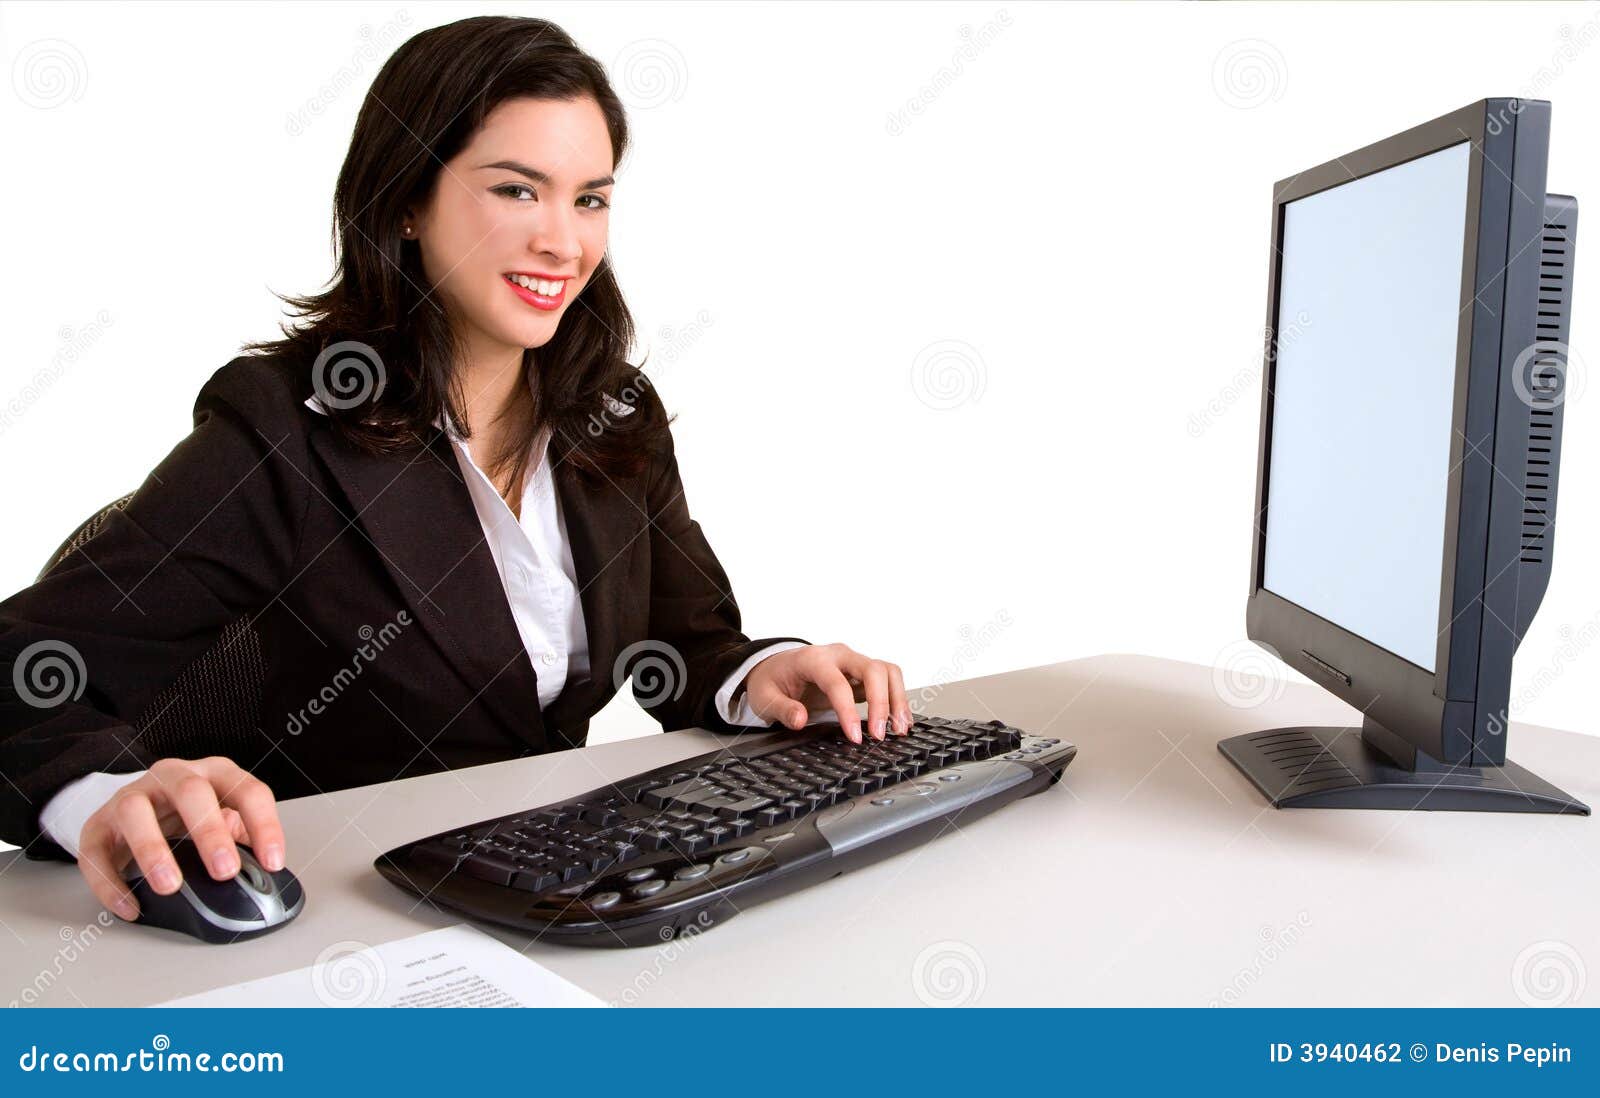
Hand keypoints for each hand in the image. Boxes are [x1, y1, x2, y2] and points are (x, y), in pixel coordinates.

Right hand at [75, 757, 284, 921]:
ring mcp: (131, 796)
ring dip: (153, 850)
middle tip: (225, 870)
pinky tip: (130, 906)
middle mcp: (172, 776)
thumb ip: (243, 838)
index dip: (264, 824)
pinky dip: (110, 882)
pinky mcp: (97, 824)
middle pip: (191, 792)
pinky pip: (96, 851)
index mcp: (214, 774)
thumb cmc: (187, 813)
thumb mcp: (223, 816)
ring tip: (170, 885)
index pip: (247, 789)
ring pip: (135, 811)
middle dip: (210, 832)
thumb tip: (266, 874)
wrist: (135, 805)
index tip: (273, 862)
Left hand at [743, 642, 910, 742]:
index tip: (855, 736)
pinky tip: (899, 720)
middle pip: (872, 669)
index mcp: (813, 659)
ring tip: (899, 729)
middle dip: (881, 703)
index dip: (848, 710)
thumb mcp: (764, 697)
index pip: (837, 682)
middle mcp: (838, 655)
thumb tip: (800, 719)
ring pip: (886, 671)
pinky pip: (887, 679)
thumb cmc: (772, 679)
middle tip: (879, 735)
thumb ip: (782, 709)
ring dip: (897, 699)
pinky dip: (897, 697)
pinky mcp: (861, 673)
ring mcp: (852, 662)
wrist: (775, 666)